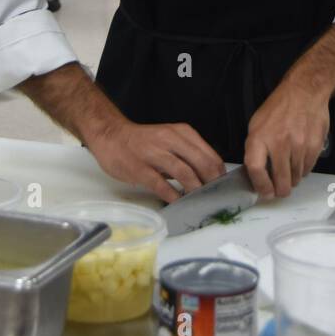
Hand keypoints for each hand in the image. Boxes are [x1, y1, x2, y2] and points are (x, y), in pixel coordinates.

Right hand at [87, 118, 225, 203]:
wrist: (112, 136)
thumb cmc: (143, 141)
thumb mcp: (170, 139)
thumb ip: (188, 154)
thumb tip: (209, 176)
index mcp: (181, 132)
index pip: (209, 154)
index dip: (219, 173)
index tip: (223, 187)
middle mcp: (170, 140)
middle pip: (201, 163)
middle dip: (211, 183)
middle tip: (215, 197)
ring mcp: (154, 154)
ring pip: (184, 172)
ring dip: (196, 189)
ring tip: (201, 201)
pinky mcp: (140, 168)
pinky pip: (161, 184)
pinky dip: (173, 195)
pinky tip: (179, 202)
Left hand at [244, 78, 330, 198]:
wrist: (304, 91)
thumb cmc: (277, 108)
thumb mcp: (257, 124)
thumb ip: (256, 149)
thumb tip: (257, 173)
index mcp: (260, 137)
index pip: (256, 169)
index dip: (260, 186)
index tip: (265, 193)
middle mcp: (279, 143)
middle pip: (280, 180)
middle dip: (280, 191)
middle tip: (279, 191)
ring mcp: (299, 145)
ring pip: (296, 177)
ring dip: (292, 179)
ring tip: (290, 171)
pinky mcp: (315, 146)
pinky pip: (308, 169)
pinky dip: (303, 170)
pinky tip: (299, 161)